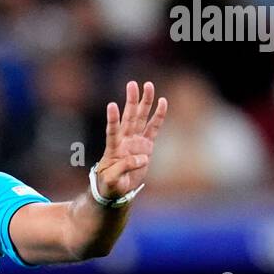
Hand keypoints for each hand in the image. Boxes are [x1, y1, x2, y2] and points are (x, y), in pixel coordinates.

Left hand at [95, 80, 167, 200]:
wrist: (118, 188)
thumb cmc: (110, 185)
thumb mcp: (111, 181)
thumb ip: (122, 169)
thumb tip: (141, 159)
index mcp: (113, 148)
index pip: (112, 131)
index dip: (113, 119)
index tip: (112, 105)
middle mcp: (125, 140)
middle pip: (129, 117)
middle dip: (131, 101)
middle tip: (132, 84)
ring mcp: (136, 141)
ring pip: (141, 118)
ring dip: (145, 102)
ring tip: (148, 85)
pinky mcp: (146, 145)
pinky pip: (154, 128)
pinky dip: (158, 116)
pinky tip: (162, 102)